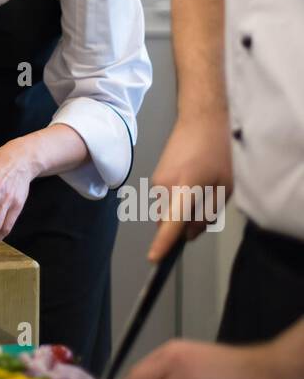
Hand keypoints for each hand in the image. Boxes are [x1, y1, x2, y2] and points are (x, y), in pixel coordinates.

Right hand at [148, 114, 232, 261]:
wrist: (199, 120)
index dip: (163, 243)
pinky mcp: (155, 176)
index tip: (154, 258)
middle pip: (167, 221)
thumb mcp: (224, 188)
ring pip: (166, 210)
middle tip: (206, 209)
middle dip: (182, 225)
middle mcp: (164, 188)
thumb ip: (207, 214)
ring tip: (202, 190)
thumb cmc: (217, 152)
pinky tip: (193, 181)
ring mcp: (157, 181)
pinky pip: (164, 199)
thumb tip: (189, 235)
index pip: (170, 222)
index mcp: (184, 190)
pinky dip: (176, 200)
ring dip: (180, 211)